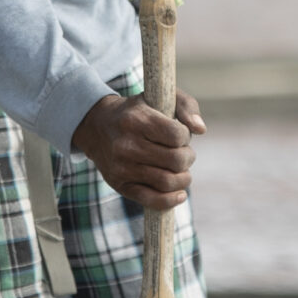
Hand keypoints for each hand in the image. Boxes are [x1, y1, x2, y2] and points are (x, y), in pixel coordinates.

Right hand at [72, 88, 206, 208]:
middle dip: (188, 157)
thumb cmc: (137, 111)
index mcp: (137, 119)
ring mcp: (122, 167)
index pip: (178, 135)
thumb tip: (201, 130)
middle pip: (176, 160)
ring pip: (168, 182)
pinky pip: (152, 200)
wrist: (97, 126)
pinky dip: (171, 200)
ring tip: (180, 170)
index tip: (179, 134)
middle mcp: (127, 144)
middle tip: (182, 153)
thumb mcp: (158, 97)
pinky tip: (179, 194)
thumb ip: (186, 106)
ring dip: (183, 178)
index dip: (186, 136)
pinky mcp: (119, 185)